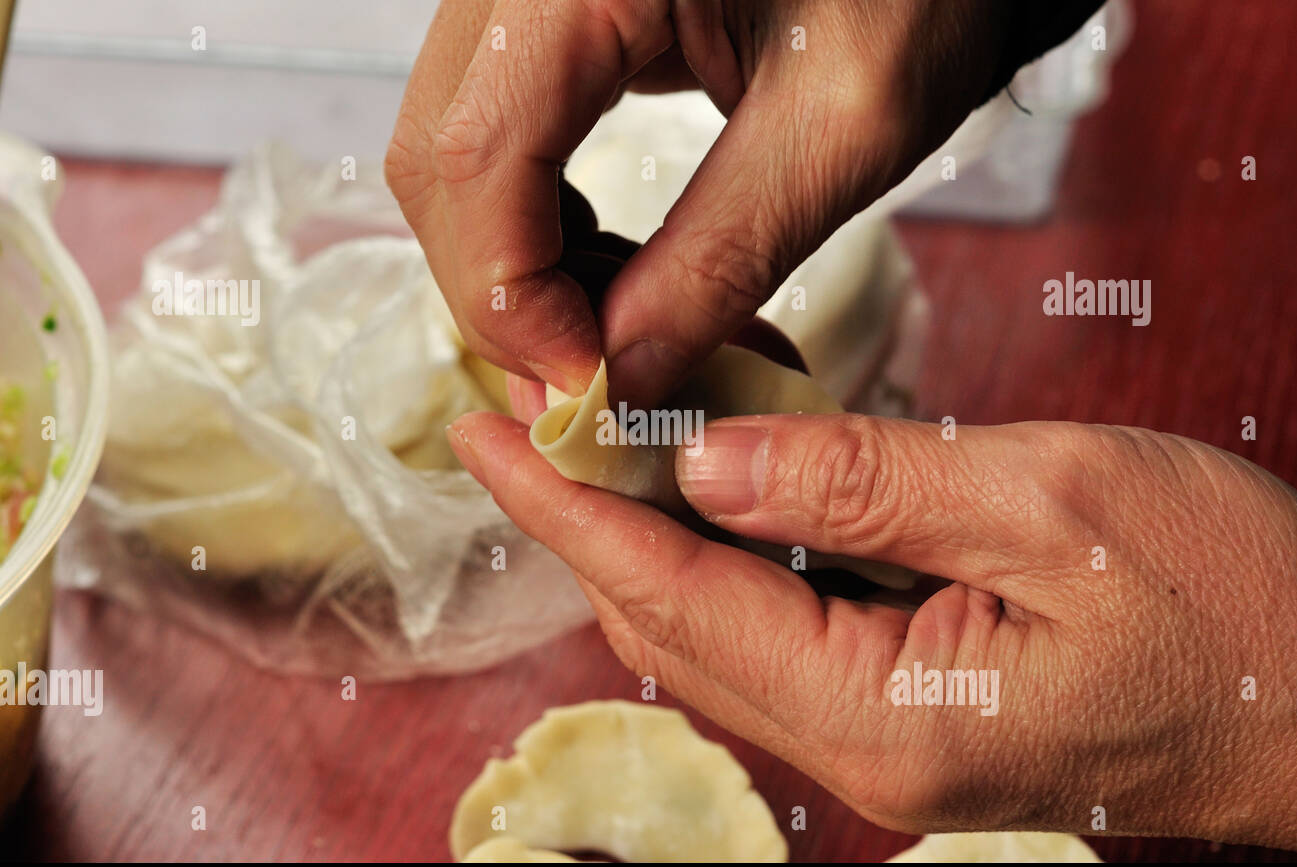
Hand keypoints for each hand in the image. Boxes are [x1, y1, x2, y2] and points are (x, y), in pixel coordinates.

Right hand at [387, 0, 1100, 404]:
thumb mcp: (841, 126)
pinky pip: (502, 139)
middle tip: (598, 381)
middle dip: (508, 295)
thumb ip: (722, 257)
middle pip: (443, 159)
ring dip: (522, 269)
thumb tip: (624, 377)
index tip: (592, 387)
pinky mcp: (555, 20)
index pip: (476, 155)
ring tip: (621, 334)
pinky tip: (614, 273)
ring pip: (459, 156)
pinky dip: (543, 228)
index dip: (514, 296)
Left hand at [446, 411, 1296, 849]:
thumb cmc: (1235, 605)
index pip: (674, 599)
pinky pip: (780, 627)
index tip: (491, 438)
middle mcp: (857, 746)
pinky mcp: (904, 707)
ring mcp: (878, 736)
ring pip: (717, 627)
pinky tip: (740, 474)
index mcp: (882, 712)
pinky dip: (739, 546)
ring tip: (636, 422)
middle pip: (672, 624)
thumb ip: (867, 484)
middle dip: (597, 514)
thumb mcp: (1051, 502)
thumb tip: (710, 460)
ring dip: (666, 525)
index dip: (571, 511)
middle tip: (548, 411)